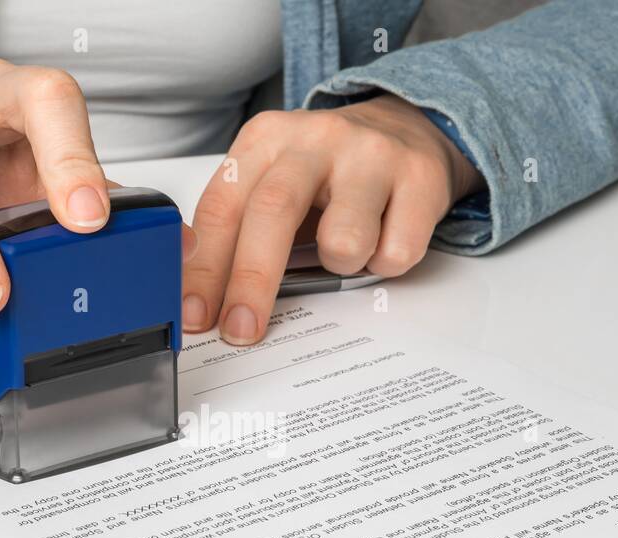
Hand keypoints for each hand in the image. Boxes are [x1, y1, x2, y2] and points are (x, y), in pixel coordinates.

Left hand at [183, 94, 483, 345]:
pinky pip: (396, 253)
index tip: (197, 316)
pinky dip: (385, 264)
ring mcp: (370, 154)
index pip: (222, 208)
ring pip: (343, 241)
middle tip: (242, 330)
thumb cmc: (329, 173)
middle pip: (272, 214)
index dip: (204, 268)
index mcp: (266, 140)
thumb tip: (205, 301)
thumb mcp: (273, 182)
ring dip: (341, 267)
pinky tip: (384, 238)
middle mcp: (315, 139)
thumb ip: (239, 228)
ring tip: (345, 252)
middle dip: (252, 283)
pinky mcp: (420, 176)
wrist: (408, 128)